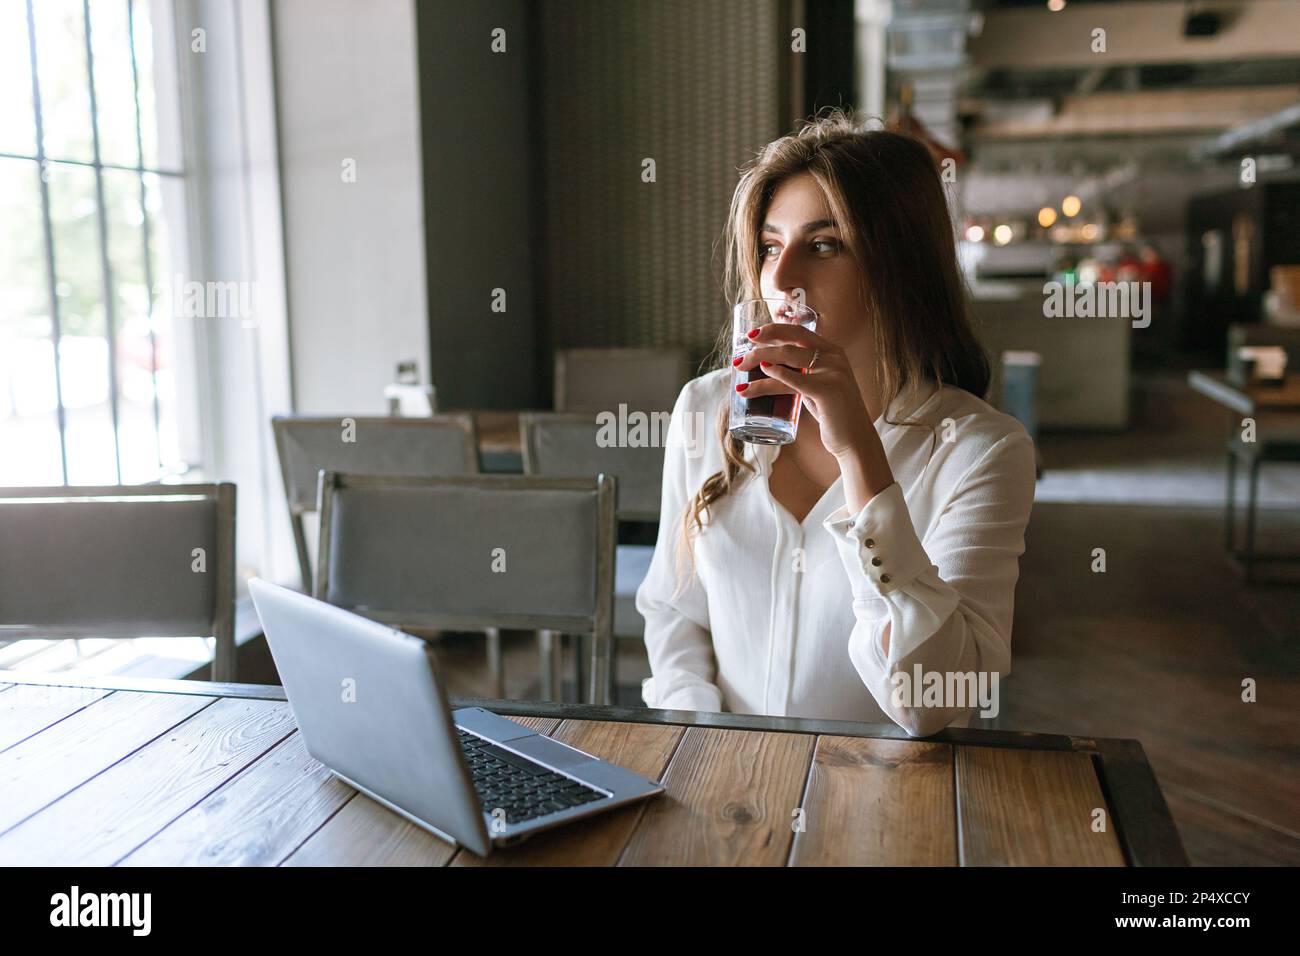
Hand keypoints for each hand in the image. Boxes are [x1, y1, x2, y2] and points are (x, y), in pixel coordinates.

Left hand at [733, 322, 873, 459]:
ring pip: (788, 359)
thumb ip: (802, 374)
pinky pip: (797, 380)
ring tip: (739, 372)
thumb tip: (768, 367)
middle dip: (759, 348)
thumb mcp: (817, 386)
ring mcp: (833, 372)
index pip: (798, 333)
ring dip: (758, 362)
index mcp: (832, 351)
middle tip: (737, 360)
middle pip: (789, 344)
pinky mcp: (828, 391)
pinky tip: (762, 373)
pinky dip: (777, 375)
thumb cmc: (832, 414)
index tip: (751, 336)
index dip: (773, 330)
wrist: (855, 440)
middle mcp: (834, 357)